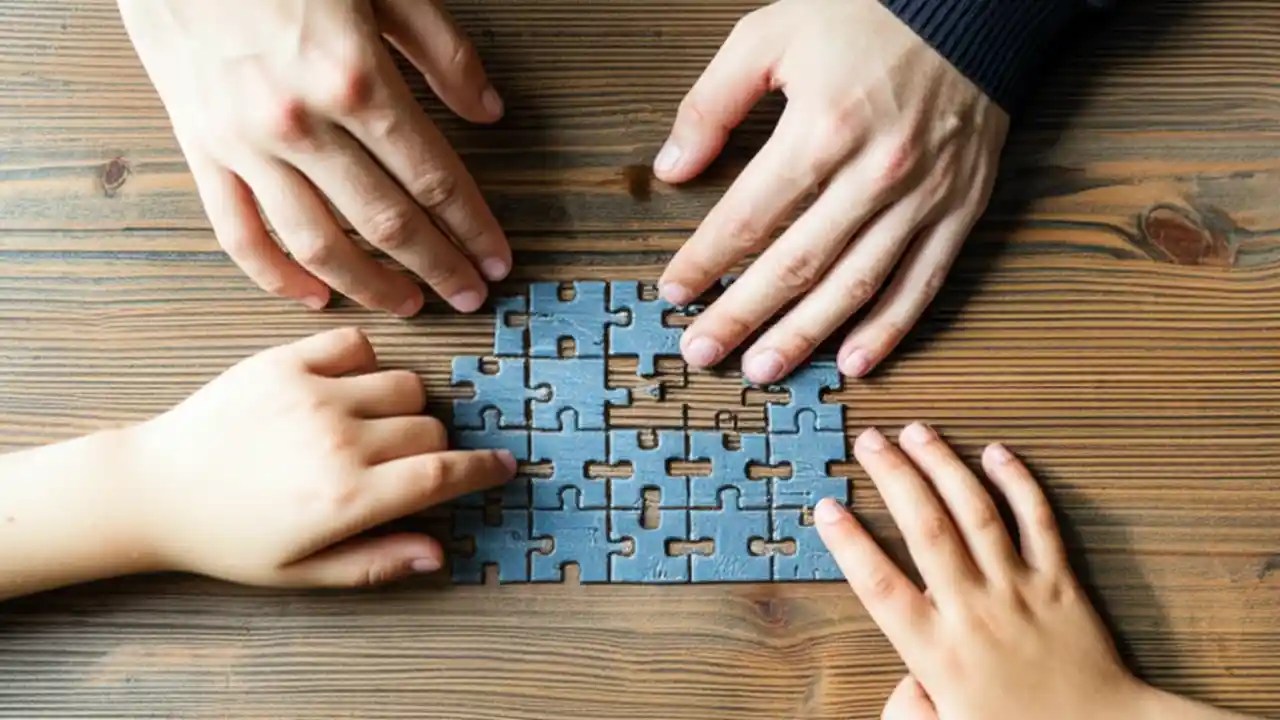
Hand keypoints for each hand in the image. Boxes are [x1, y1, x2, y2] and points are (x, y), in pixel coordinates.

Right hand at [118, 0, 510, 315]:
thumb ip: (442, 52)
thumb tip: (487, 110)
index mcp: (356, 80)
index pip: (434, 180)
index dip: (471, 228)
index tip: (494, 260)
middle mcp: (302, 124)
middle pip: (387, 223)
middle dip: (437, 268)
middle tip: (467, 296)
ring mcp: (247, 144)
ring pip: (319, 244)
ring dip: (370, 285)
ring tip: (407, 305)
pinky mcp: (202, 149)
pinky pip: (240, 233)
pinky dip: (277, 276)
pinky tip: (314, 295)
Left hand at [130, 328, 514, 587]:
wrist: (155, 489)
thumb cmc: (229, 538)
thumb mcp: (303, 571)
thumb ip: (377, 561)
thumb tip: (440, 553)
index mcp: (347, 498)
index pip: (444, 474)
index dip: (484, 469)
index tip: (503, 466)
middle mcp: (338, 441)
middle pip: (431, 428)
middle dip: (432, 448)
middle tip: (402, 464)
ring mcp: (312, 394)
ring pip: (406, 384)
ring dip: (404, 407)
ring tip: (373, 426)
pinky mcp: (284, 361)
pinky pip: (358, 345)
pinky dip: (366, 362)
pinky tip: (346, 388)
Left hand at [654, 0, 1008, 382]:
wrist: (975, 6)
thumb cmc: (870, 14)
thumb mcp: (771, 34)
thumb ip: (713, 101)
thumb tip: (673, 166)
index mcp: (823, 129)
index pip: (748, 216)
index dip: (706, 261)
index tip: (675, 293)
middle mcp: (875, 173)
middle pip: (795, 265)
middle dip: (742, 315)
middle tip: (703, 351)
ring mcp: (922, 198)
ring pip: (855, 286)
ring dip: (805, 336)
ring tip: (763, 369)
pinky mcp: (959, 210)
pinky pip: (922, 283)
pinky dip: (890, 329)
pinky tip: (855, 361)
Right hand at [814, 425, 1252, 719]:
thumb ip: (911, 712)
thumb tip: (898, 684)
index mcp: (939, 652)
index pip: (881, 586)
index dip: (850, 544)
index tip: (826, 507)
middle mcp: (975, 611)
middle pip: (926, 529)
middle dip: (893, 477)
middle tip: (869, 441)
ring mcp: (1019, 590)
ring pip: (975, 513)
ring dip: (943, 466)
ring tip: (917, 431)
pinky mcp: (1061, 582)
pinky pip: (1039, 522)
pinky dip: (1018, 483)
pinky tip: (996, 452)